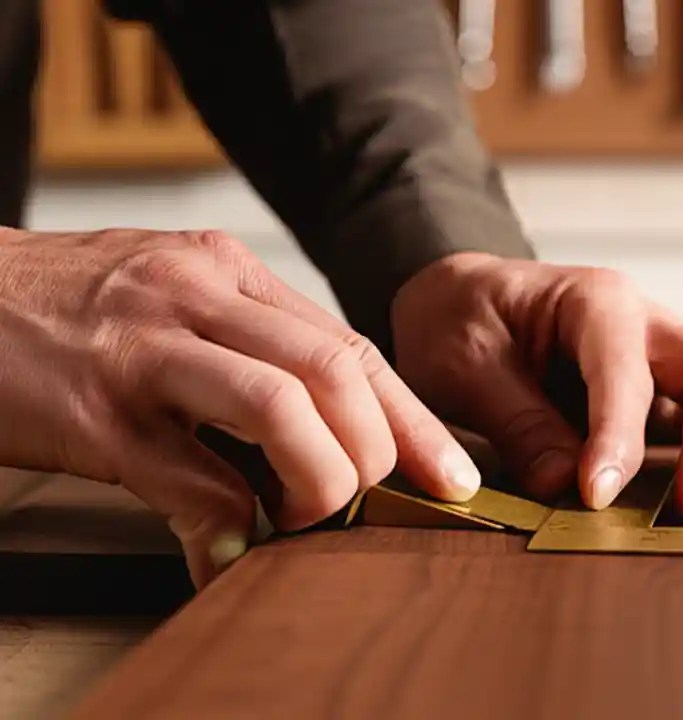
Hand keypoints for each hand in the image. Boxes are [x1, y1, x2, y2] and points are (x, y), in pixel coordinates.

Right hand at [0, 227, 478, 586]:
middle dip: (382, 450)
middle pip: (336, 369)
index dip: (413, 416)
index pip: (349, 344)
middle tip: (385, 502)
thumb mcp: (164, 298)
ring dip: (318, 479)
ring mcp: (144, 347)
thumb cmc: (58, 308)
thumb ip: (242, 350)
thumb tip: (320, 432)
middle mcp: (195, 295)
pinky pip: (189, 478)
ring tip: (310, 521)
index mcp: (226, 272)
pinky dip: (226, 527)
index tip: (453, 472)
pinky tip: (229, 553)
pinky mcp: (93, 410)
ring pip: (280, 406)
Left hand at [391, 252, 682, 523]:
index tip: (596, 497)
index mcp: (595, 301)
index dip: (617, 438)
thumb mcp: (461, 364)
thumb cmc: (462, 322)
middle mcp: (652, 322)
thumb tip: (562, 483)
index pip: (624, 372)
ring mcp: (676, 354)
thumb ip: (514, 420)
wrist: (468, 299)